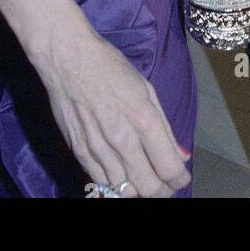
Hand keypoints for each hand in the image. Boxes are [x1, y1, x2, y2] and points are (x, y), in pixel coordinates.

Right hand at [34, 16, 190, 197]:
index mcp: (144, 119)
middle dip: (162, 191)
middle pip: (148, 188)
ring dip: (138, 189)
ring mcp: (99, 149)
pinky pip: (102, 182)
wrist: (68, 59)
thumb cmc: (111, 67)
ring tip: (143, 178)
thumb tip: (181, 155)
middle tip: (165, 184)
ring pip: (125, 191)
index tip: (180, 177)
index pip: (169, 168)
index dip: (179, 179)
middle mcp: (122, 140)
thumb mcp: (147, 89)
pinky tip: (121, 174)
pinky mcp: (79, 152)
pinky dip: (115, 184)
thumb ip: (164, 128)